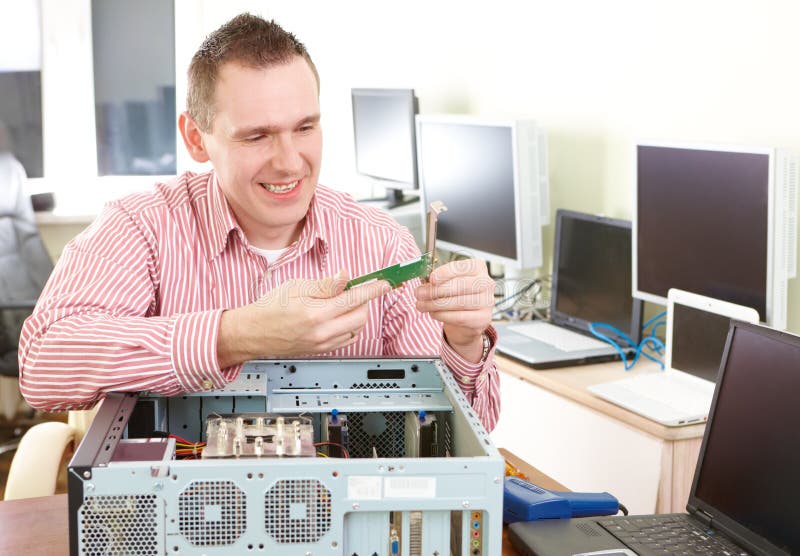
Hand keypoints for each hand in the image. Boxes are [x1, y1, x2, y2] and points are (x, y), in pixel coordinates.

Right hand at [217, 270, 390, 367]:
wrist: (253, 333)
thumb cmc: (271, 307)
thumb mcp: (297, 286)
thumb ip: (325, 284)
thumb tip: (345, 276)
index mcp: (315, 313)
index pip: (354, 298)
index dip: (373, 289)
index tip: (385, 283)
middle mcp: (321, 332)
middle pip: (361, 316)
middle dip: (364, 301)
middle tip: (355, 289)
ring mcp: (323, 344)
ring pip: (356, 328)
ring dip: (357, 313)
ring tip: (343, 302)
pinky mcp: (322, 350)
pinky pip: (347, 339)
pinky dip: (350, 326)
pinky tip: (340, 316)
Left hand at [415, 258, 493, 361]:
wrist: (467, 320)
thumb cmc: (456, 295)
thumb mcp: (448, 282)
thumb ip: (437, 280)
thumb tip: (423, 285)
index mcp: (478, 268)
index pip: (463, 267)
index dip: (446, 272)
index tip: (431, 279)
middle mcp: (486, 283)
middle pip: (460, 285)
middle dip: (436, 290)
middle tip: (419, 293)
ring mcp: (487, 302)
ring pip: (459, 302)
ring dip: (435, 304)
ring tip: (421, 305)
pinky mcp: (483, 319)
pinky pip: (460, 317)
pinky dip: (443, 315)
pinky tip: (433, 313)